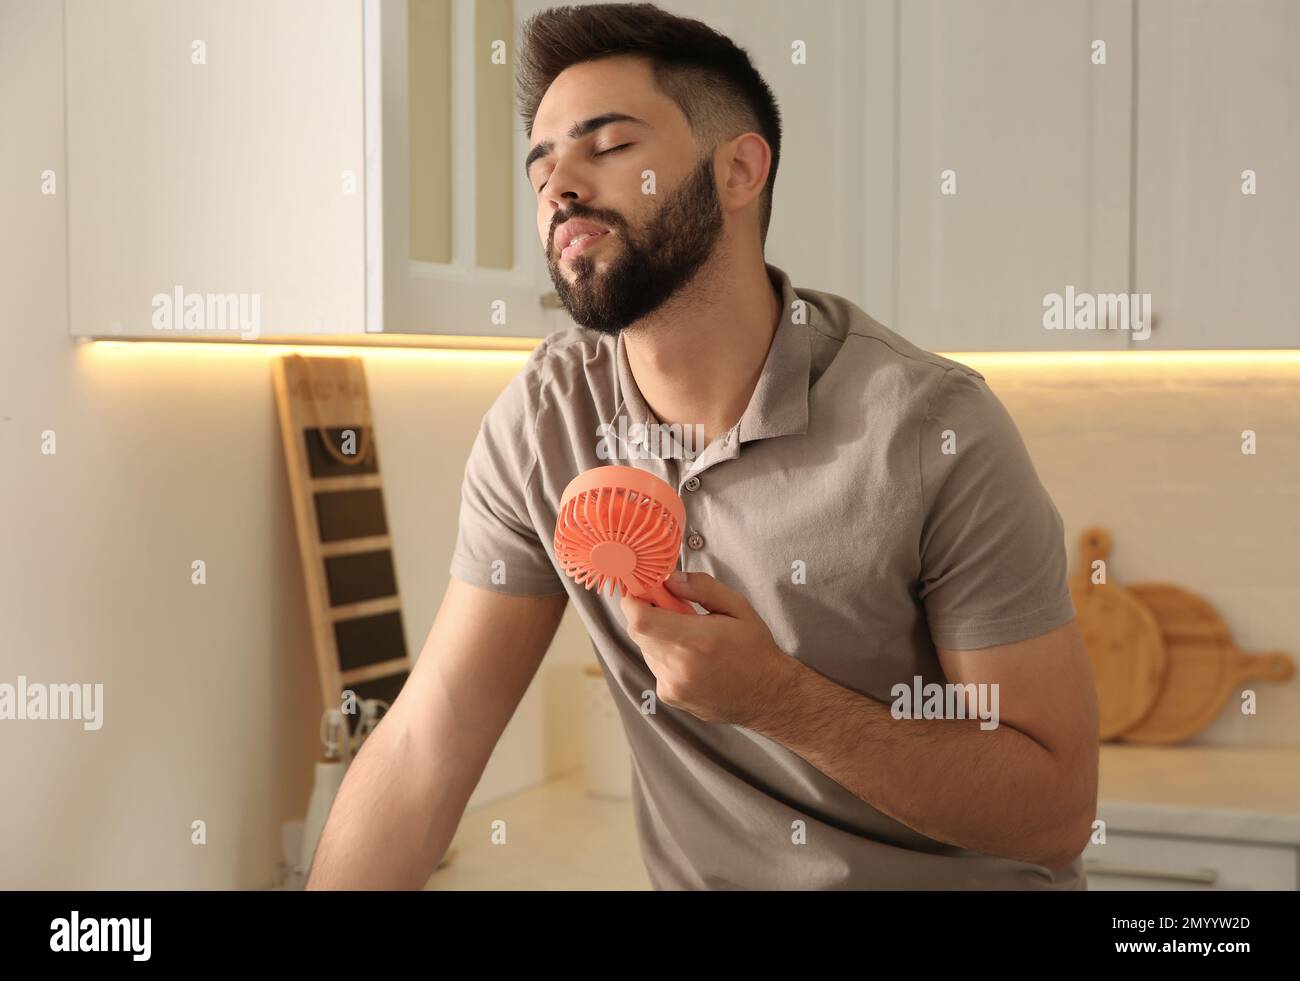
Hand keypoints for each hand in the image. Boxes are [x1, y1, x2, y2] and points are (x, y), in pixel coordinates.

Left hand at [619, 571, 792, 726]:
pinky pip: (655, 665)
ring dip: (658, 635)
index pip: (640, 619)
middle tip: (677, 610)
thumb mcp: (737, 607)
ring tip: (691, 637)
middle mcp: (679, 668)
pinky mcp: (670, 696)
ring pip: (646, 648)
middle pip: (638, 631)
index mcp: (696, 642)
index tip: (648, 589)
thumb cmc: (755, 649)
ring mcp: (672, 686)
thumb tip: (670, 579)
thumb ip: (701, 588)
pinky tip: (692, 657)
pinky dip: (665, 654)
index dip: (636, 599)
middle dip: (649, 613)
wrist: (769, 695)